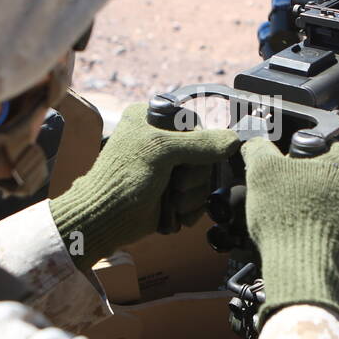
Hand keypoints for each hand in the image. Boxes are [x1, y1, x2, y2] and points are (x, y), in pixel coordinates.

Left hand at [50, 103, 239, 268]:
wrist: (105, 220)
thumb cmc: (124, 178)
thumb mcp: (162, 151)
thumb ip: (200, 143)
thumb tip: (233, 140)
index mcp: (151, 118)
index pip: (195, 123)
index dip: (200, 144)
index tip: (190, 159)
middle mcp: (160, 140)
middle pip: (203, 153)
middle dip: (195, 175)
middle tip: (177, 185)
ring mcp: (166, 168)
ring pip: (202, 177)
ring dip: (192, 195)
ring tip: (174, 202)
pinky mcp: (170, 192)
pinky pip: (197, 196)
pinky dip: (191, 208)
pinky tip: (178, 214)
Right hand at [240, 137, 338, 322]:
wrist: (303, 272)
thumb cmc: (289, 218)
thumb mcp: (262, 171)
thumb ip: (258, 149)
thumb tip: (254, 144)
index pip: (322, 149)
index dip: (295, 161)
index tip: (282, 175)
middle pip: (330, 179)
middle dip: (306, 187)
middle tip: (283, 199)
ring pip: (335, 207)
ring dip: (315, 210)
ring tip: (292, 221)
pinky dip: (323, 234)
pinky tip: (304, 238)